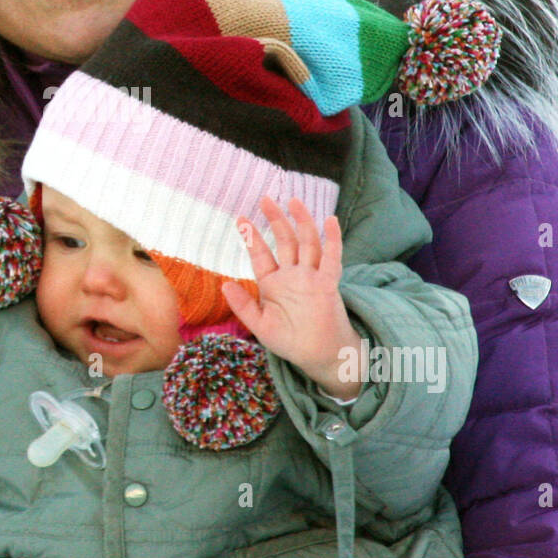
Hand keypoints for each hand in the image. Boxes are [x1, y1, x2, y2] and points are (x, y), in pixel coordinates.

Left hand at [222, 196, 361, 398]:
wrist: (319, 357)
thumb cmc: (290, 342)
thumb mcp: (260, 326)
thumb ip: (243, 306)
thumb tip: (224, 285)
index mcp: (272, 284)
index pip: (261, 254)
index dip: (251, 236)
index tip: (240, 218)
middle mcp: (292, 276)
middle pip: (285, 240)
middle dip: (276, 220)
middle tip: (266, 199)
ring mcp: (311, 278)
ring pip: (307, 243)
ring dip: (301, 222)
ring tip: (293, 201)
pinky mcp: (328, 285)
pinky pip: (331, 259)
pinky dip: (332, 240)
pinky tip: (330, 221)